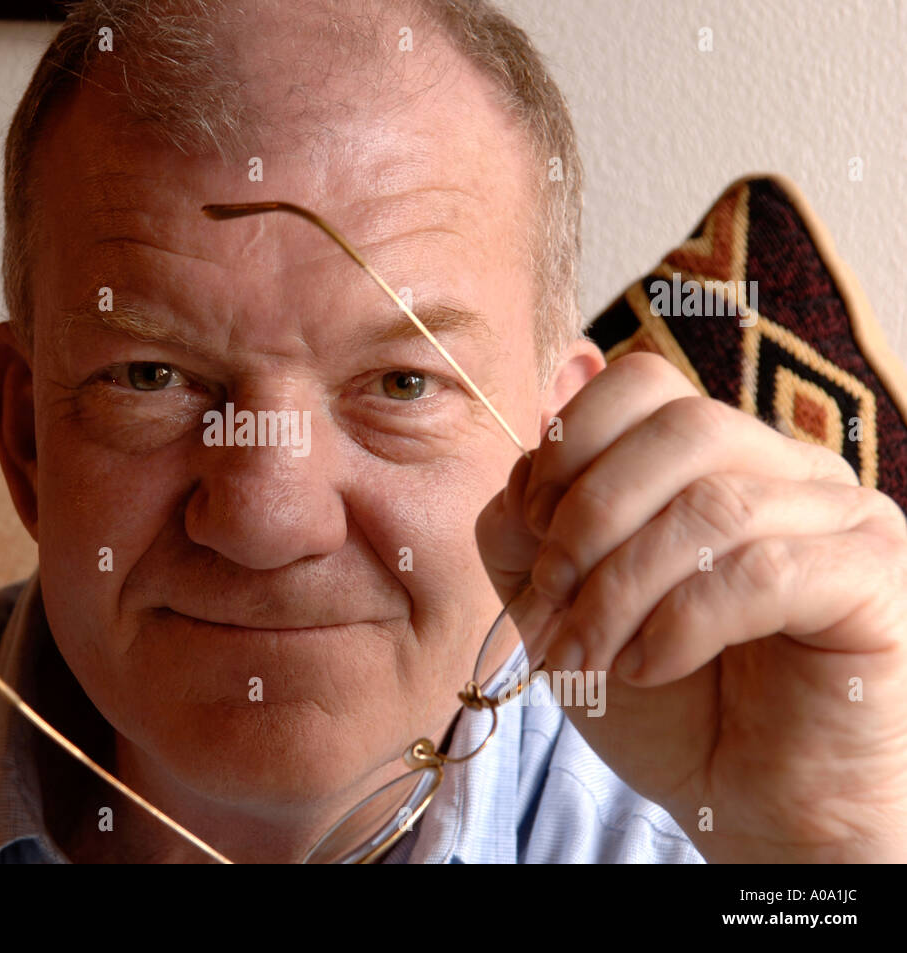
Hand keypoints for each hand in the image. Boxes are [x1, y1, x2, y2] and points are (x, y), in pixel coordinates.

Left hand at [476, 351, 906, 861]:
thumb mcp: (559, 606)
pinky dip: (683, 624)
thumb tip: (524, 474)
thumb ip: (525, 530)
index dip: (571, 443)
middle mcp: (787, 468)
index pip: (643, 382)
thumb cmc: (662, 700)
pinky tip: (650, 667)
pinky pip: (766, 571)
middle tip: (554, 600)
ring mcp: (845, 517)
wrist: (744, 804)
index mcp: (714, 457)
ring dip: (621, 588)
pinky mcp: (877, 580)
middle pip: (682, 425)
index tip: (533, 526)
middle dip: (589, 518)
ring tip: (589, 654)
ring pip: (714, 503)